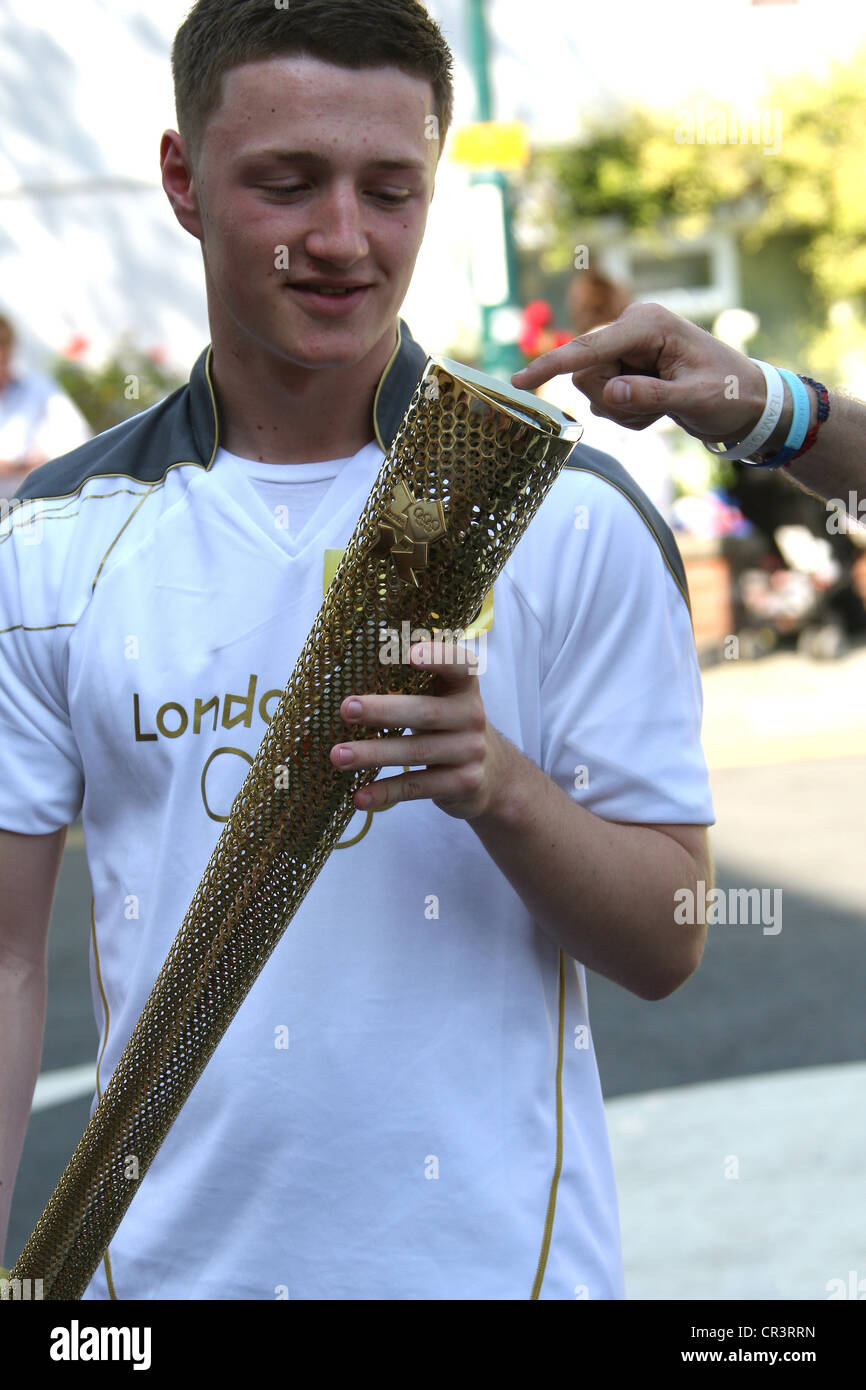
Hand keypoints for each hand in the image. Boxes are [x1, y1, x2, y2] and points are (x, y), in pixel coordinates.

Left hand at [329, 640, 509, 819]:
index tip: (409, 653)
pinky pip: (418, 786)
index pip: (459, 665)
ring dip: (373, 753)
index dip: (437, 657)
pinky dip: (385, 791)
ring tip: (338, 755)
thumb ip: (412, 688)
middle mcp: (472, 716)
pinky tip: (359, 796)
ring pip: (416, 751)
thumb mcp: (441, 701)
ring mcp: (471, 752)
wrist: (492, 775)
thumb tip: (350, 689)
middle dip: (382, 710)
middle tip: (346, 708)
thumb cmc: (448, 726)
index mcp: (464, 686)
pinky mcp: (464, 783)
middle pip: (426, 712)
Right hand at [511, 301, 766, 443]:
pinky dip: (627, 413)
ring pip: (591, 389)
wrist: (747, 400)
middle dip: (613, 400)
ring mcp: (625, 347)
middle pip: (585, 373)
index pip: (590, 347)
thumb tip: (609, 395)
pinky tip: (656, 407)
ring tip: (660, 407)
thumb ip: (651, 398)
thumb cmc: (729, 394)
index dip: (553, 365)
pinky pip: (603, 397)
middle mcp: (631, 328)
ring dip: (622, 411)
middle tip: (654, 409)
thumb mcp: (695, 399)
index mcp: (648, 324)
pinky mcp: (624, 365)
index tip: (517, 382)